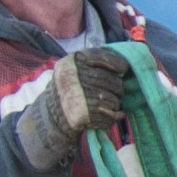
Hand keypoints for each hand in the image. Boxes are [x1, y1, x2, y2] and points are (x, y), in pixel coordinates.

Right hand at [13, 47, 135, 171]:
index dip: (118, 64)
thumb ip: (97, 63)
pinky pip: (110, 116)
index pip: (105, 57)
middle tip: (111, 93)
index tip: (123, 69)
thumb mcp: (75, 69)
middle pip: (114, 81)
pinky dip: (111, 119)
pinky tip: (100, 116)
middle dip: (117, 89)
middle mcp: (74, 76)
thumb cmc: (70, 90)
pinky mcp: (83, 114)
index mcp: (73, 61)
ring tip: (102, 105)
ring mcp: (78, 96)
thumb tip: (127, 66)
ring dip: (114, 106)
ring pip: (115, 100)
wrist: (49, 116)